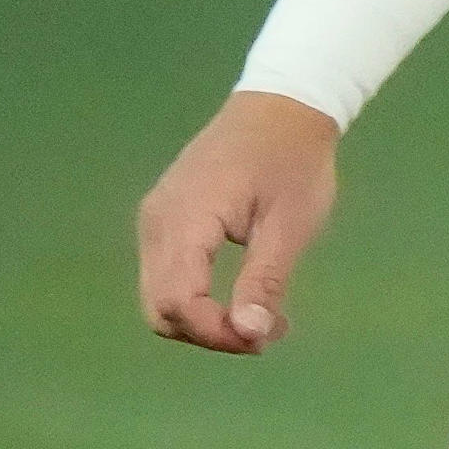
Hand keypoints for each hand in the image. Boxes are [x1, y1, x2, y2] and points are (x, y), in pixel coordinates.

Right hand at [136, 91, 343, 353]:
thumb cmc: (293, 162)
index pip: (177, 301)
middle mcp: (156, 224)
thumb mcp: (290, 225)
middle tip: (268, 334)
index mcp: (185, 221)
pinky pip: (168, 276)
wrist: (280, 109)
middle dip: (210, 334)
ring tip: (264, 318)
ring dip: (205, 321)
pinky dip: (199, 299)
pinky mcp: (165, 221)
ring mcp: (155, 221)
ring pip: (160, 297)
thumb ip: (265, 280)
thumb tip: (249, 334)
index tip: (265, 339)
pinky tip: (243, 297)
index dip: (216, 333)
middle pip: (159, 308)